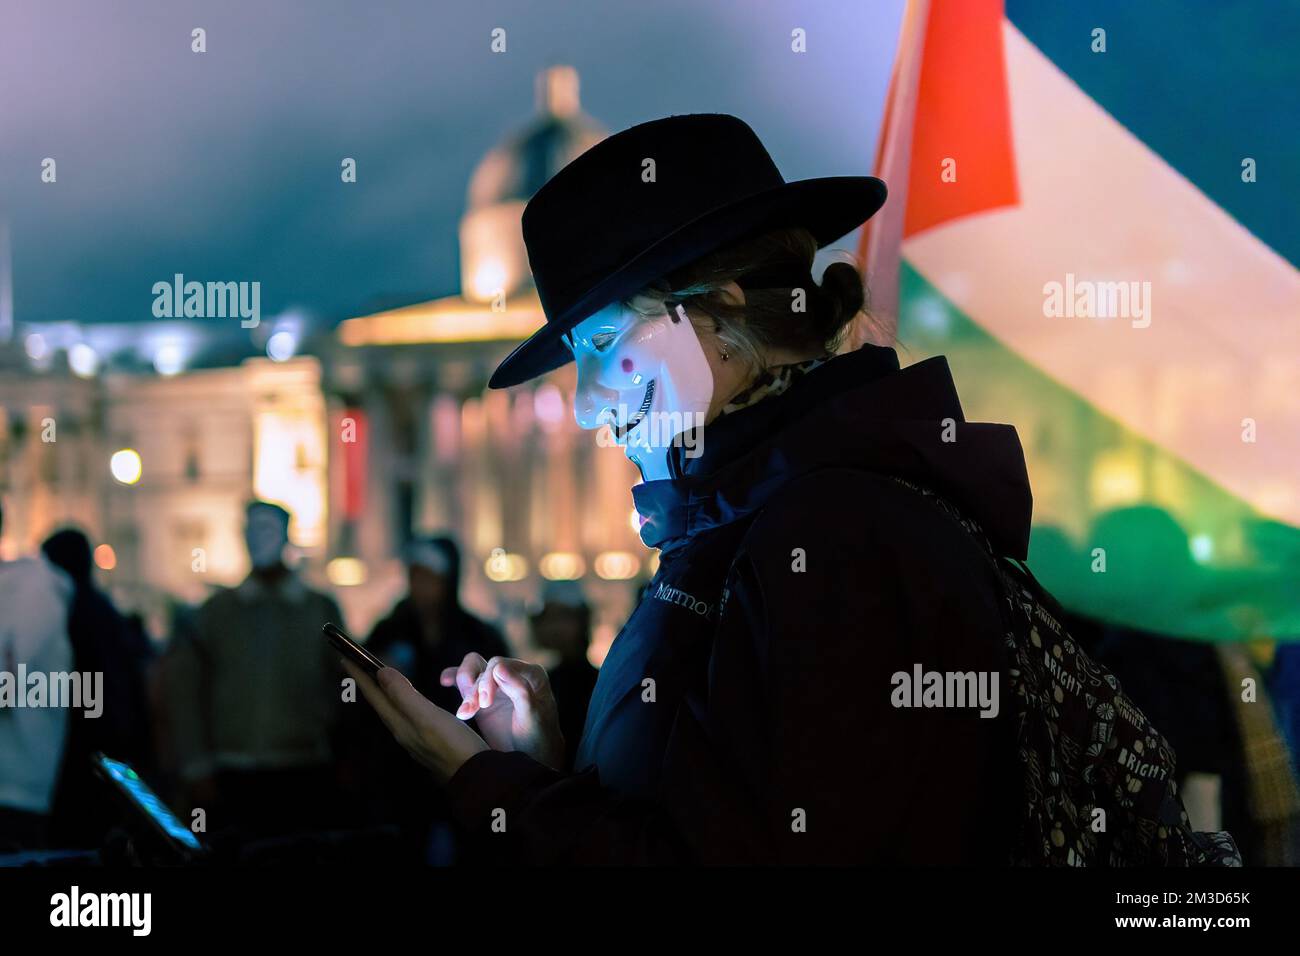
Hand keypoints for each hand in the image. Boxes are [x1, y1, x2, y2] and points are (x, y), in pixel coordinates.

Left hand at [343, 660, 488, 784]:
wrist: (475, 778)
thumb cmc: (453, 746)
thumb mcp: (426, 717)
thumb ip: (403, 695)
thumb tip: (381, 673)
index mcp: (400, 724)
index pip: (374, 695)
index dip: (360, 675)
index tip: (345, 657)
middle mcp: (404, 731)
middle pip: (380, 702)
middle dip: (367, 682)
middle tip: (355, 664)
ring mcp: (416, 738)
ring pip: (393, 710)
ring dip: (383, 693)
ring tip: (378, 681)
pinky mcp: (430, 741)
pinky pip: (408, 716)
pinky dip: (402, 702)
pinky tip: (409, 703)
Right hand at [441, 653, 565, 770]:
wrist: (533, 759)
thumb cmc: (539, 738)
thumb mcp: (532, 717)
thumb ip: (519, 691)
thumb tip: (498, 667)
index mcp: (532, 675)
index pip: (501, 665)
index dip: (489, 680)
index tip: (485, 704)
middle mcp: (514, 674)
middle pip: (485, 668)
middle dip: (475, 689)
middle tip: (470, 713)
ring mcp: (497, 685)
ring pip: (473, 671)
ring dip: (465, 691)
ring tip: (463, 714)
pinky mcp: (483, 696)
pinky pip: (466, 681)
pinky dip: (453, 677)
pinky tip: (444, 681)